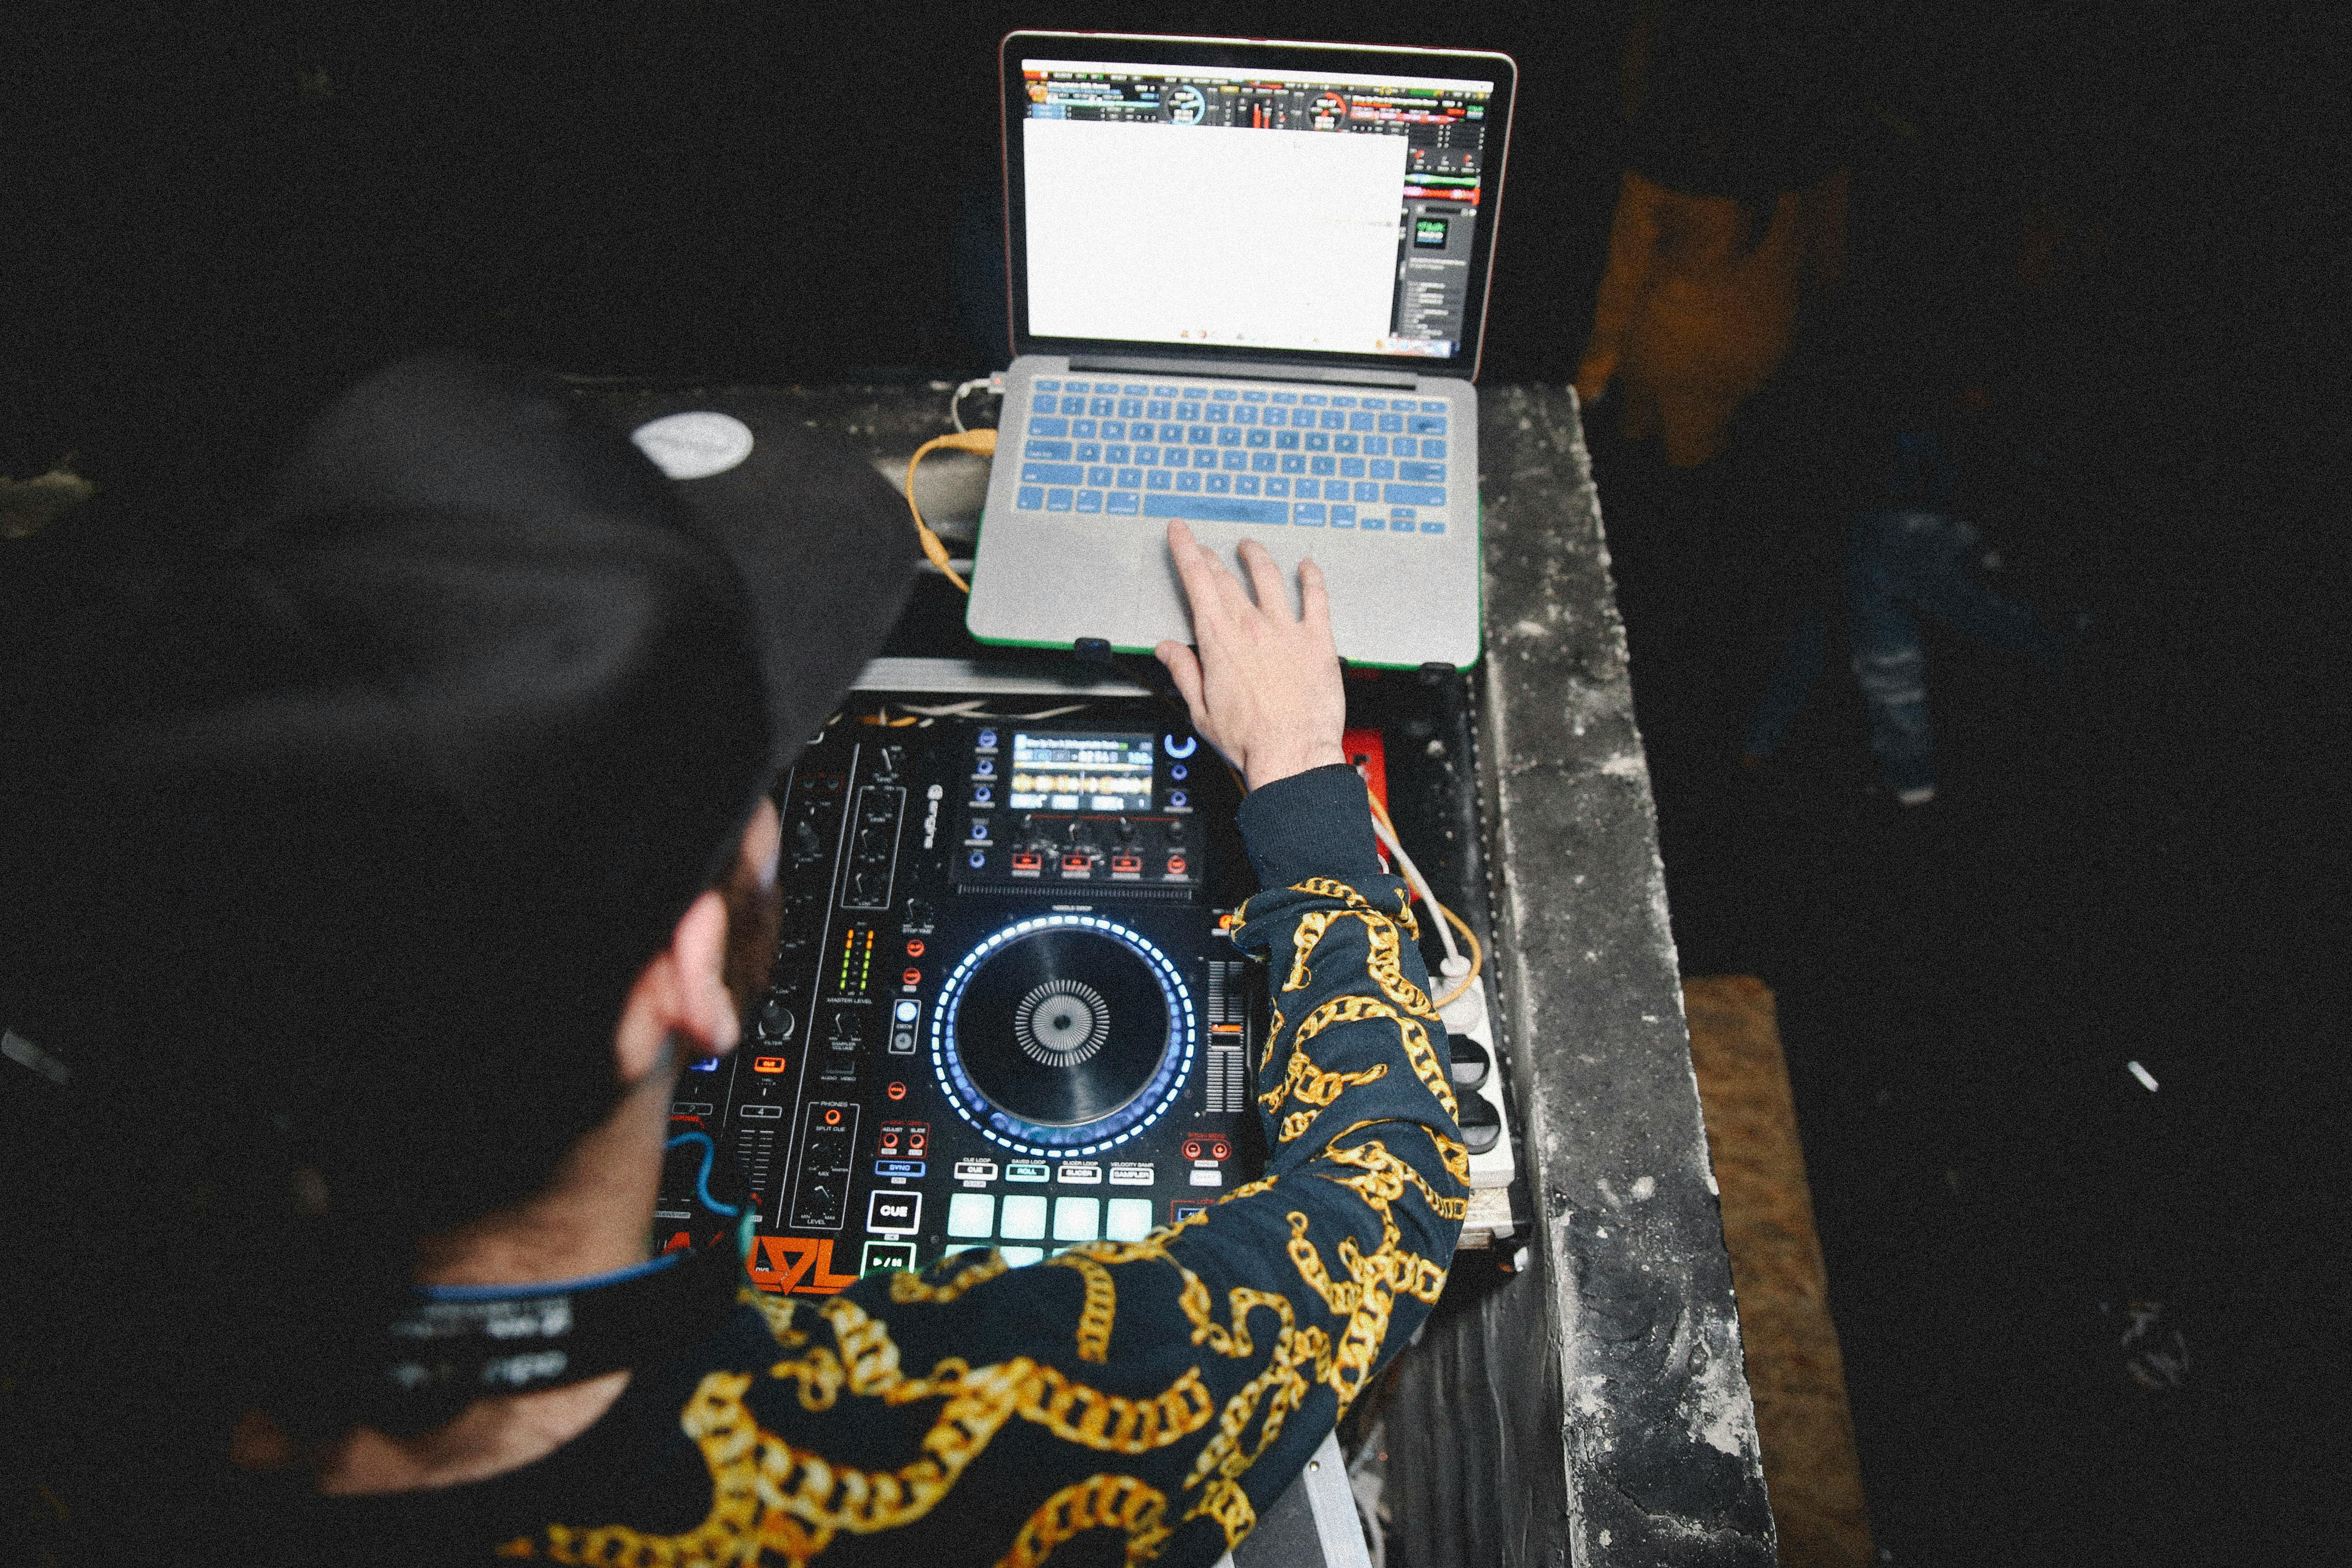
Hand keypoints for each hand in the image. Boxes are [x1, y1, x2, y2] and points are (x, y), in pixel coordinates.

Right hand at [1155, 519, 1346, 790]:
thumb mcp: (1201, 710)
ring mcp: (1286, 630)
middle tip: (1205, 548)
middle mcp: (1252, 627)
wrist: (1292, 754)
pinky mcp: (1317, 640)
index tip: (1181, 533)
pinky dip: (1311, 577)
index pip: (1197, 581)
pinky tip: (1307, 566)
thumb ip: (1184, 672)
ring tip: (1249, 546)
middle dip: (1212, 558)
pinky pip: (1316, 597)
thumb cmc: (1249, 739)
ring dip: (1256, 557)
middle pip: (1227, 578)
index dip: (1186, 550)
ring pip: (1269, 577)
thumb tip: (1168, 649)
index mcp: (1219, 641)